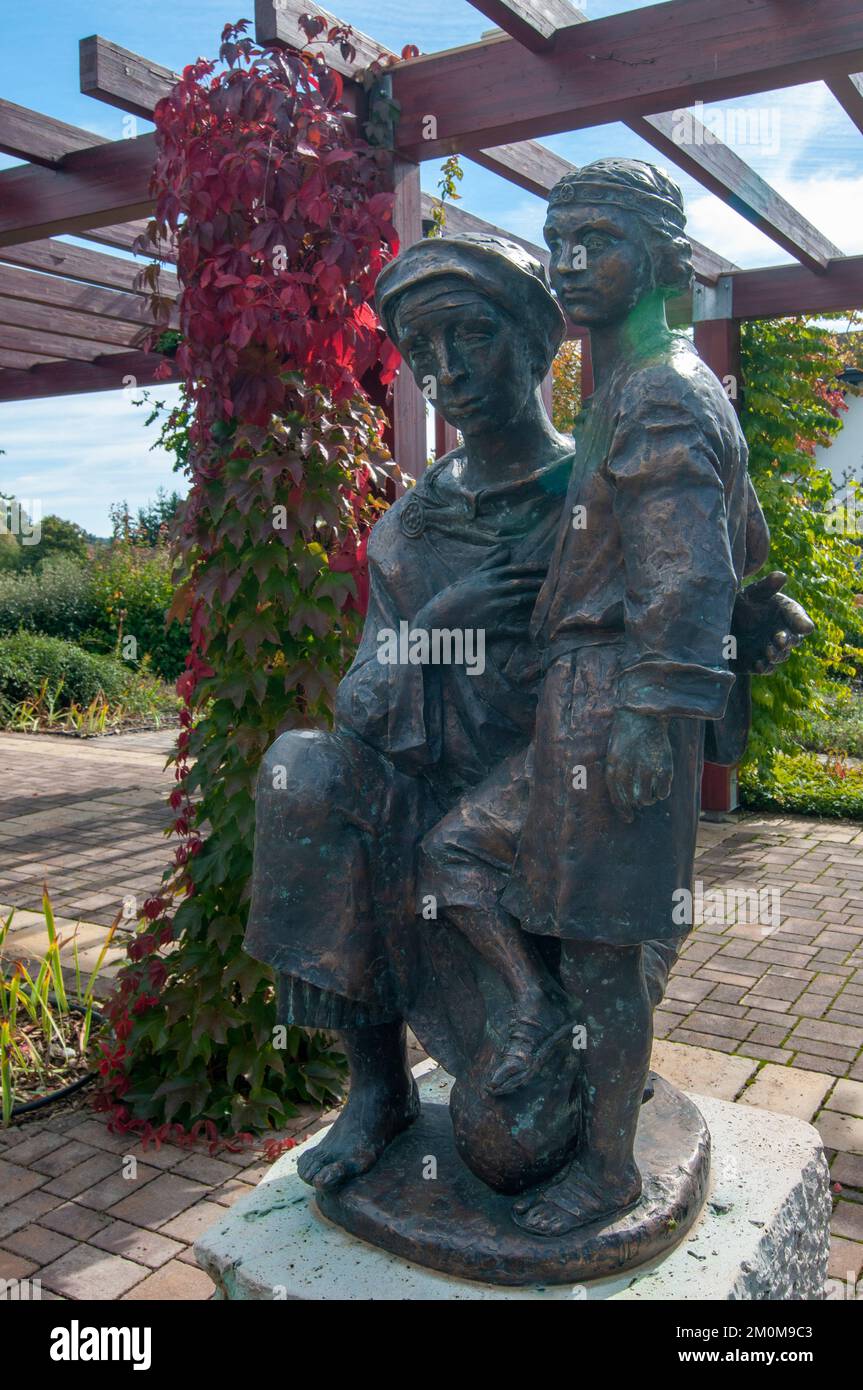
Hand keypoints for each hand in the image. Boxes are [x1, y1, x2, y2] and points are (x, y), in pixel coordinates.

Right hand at [417, 547, 545, 638]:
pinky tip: (540, 631)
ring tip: (555, 600)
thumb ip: (491, 563)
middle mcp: (493, 590)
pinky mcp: (492, 626)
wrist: (437, 619)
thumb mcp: (472, 577)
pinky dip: (527, 630)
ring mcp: (493, 608)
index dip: (536, 568)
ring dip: (539, 600)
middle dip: (543, 582)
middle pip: (523, 583)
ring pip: (522, 601)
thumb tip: (506, 549)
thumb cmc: (454, 597)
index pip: (517, 569)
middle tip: (562, 580)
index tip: (552, 565)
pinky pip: (514, 628)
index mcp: (489, 577)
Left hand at [605, 709, 672, 822]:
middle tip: (640, 794)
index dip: (623, 811)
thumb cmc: (626, 738)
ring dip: (649, 798)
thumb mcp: (612, 755)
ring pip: (648, 800)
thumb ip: (615, 778)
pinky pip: (664, 793)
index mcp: (614, 767)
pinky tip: (659, 784)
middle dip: (636, 801)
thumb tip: (625, 806)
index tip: (629, 818)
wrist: (644, 716)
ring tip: (649, 789)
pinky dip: (662, 792)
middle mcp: (630, 770)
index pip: (618, 799)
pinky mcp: (665, 767)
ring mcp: (648, 768)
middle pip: (634, 801)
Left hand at [731, 571, 813, 674]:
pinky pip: (764, 668)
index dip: (801, 622)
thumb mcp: (751, 592)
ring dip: (776, 655)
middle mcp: (781, 633)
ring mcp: (769, 649)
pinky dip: (763, 668)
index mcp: (785, 613)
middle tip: (780, 640)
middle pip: (791, 640)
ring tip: (769, 652)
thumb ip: (766, 586)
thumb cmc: (742, 603)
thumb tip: (781, 576)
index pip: (797, 617)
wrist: (719, 620)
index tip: (806, 627)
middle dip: (787, 641)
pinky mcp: (755, 662)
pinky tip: (759, 666)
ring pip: (779, 656)